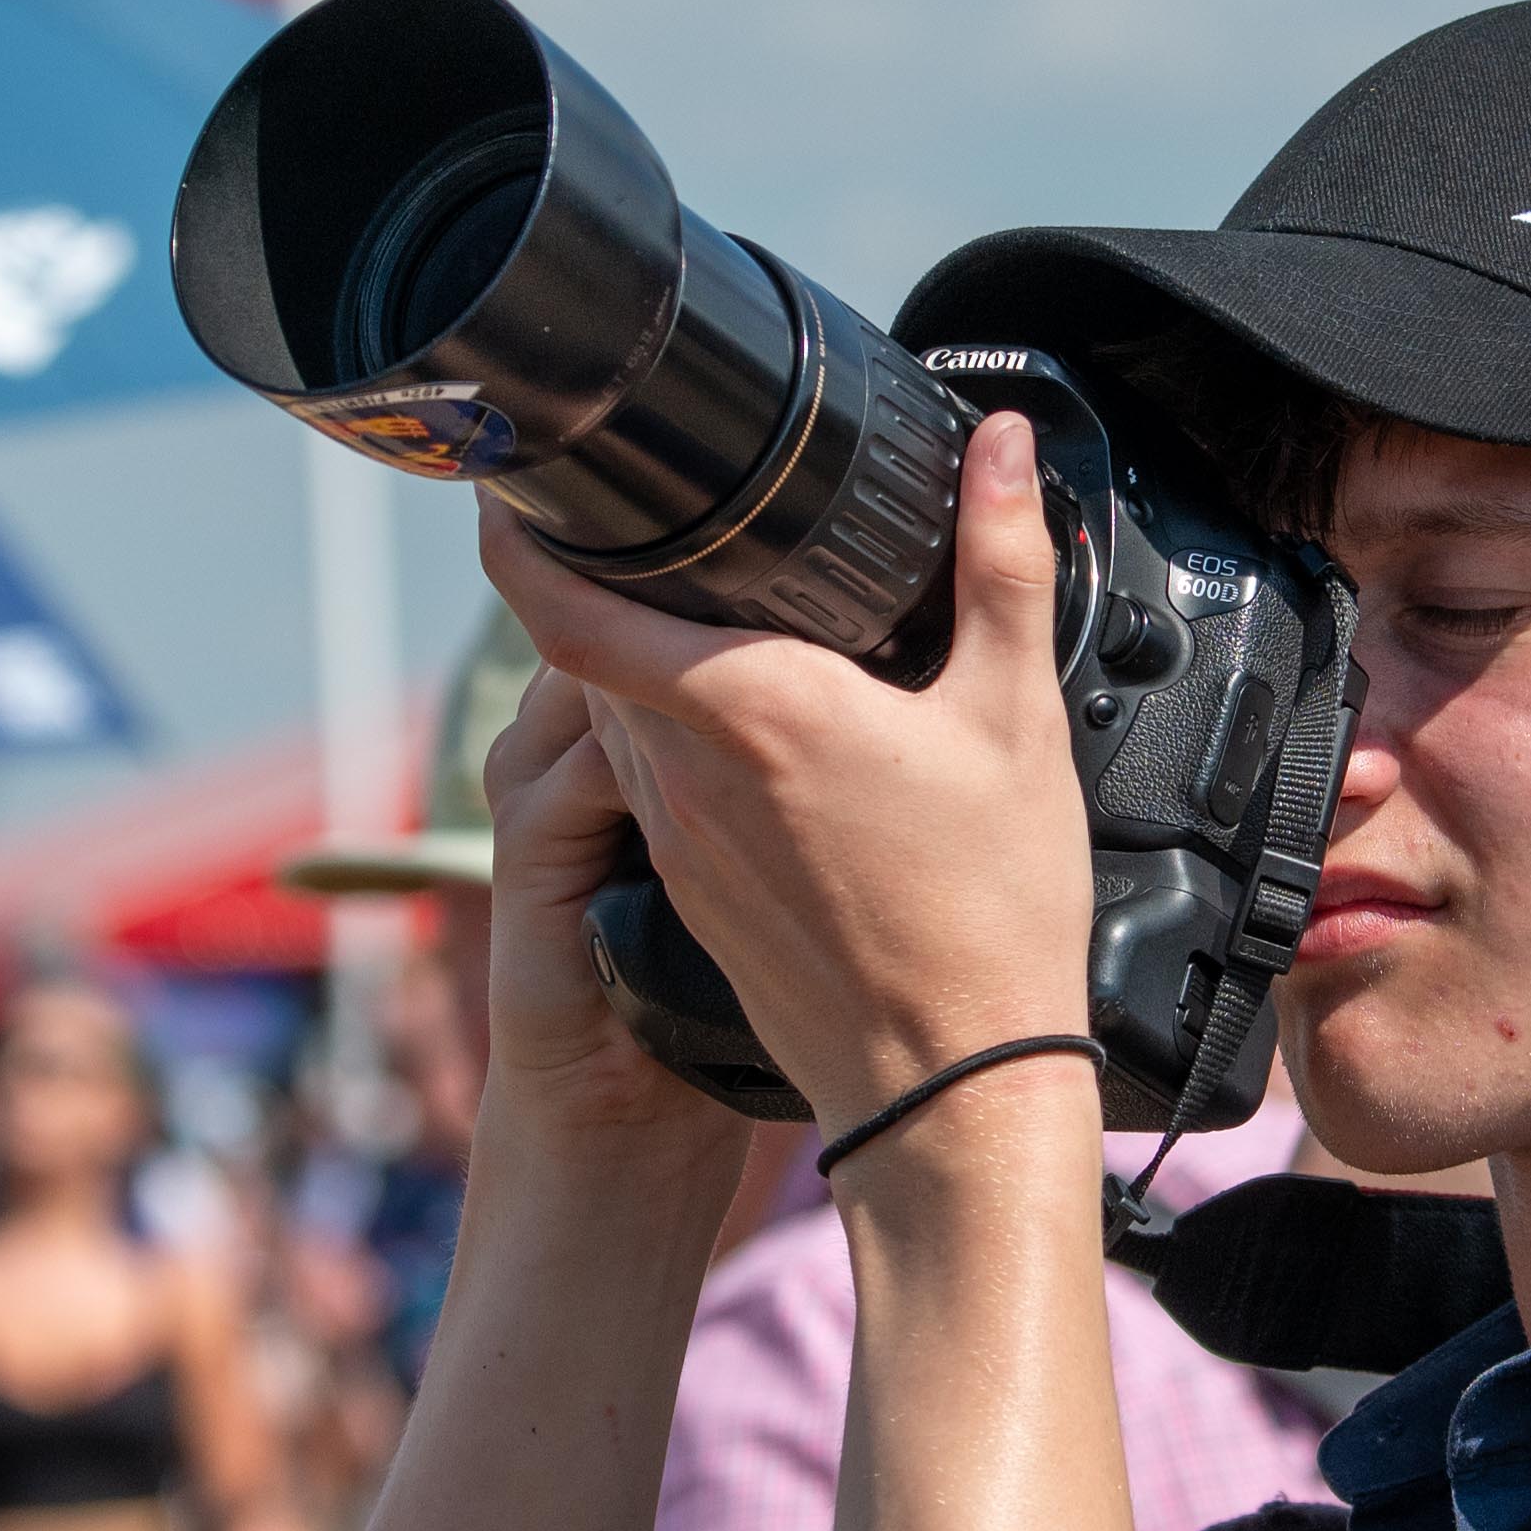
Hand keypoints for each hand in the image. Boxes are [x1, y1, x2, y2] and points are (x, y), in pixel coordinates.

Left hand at [479, 412, 1094, 1142]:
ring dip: (641, 667)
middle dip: (606, 584)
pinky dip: (674, 740)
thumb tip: (998, 445)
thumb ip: (1003, 564)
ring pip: (616, 719)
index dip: (516, 536)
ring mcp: (678, 841)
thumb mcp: (1017, 717)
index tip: (514, 482)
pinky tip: (756, 741)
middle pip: (591, 650)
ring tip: (709, 621)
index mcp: (751, 708)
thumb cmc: (990, 911)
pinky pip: (651, 787)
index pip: (566, 609)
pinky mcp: (688, 893)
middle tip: (651, 525)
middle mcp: (687, 772)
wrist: (953, 1084)